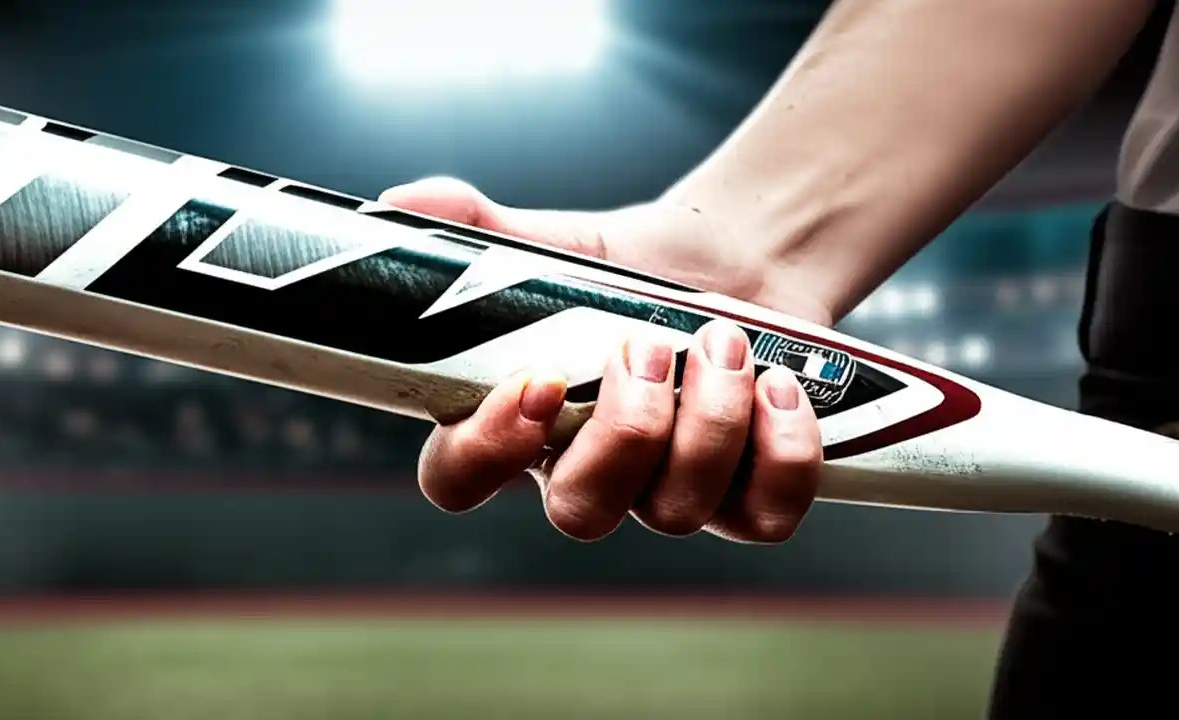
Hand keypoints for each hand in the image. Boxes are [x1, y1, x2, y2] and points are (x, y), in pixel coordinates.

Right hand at [381, 177, 824, 543]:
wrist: (742, 264)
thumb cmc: (636, 270)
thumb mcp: (558, 246)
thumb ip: (480, 232)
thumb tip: (396, 206)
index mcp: (522, 424)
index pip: (459, 477)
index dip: (485, 451)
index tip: (535, 384)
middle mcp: (589, 473)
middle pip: (580, 513)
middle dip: (625, 432)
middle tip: (646, 345)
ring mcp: (669, 496)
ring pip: (677, 511)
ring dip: (709, 416)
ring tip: (724, 337)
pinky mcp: (748, 499)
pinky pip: (764, 515)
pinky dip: (782, 451)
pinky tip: (779, 384)